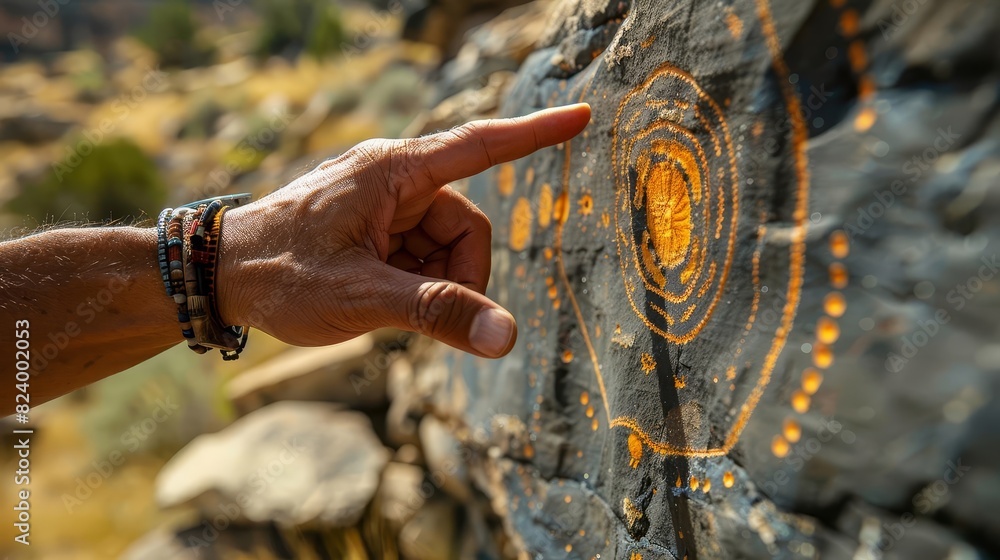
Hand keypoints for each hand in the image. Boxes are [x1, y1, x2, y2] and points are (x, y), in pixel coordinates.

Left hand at [217, 104, 590, 357]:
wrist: (216, 276)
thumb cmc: (279, 275)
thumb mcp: (362, 298)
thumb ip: (438, 313)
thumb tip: (508, 336)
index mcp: (393, 172)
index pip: (480, 145)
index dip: (535, 132)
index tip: (582, 114)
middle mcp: (393, 179)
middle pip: (466, 226)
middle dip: (456, 275)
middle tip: (415, 310)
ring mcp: (384, 204)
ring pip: (447, 247)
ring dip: (432, 284)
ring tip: (382, 303)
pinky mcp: (376, 228)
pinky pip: (422, 256)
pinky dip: (414, 284)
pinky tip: (378, 298)